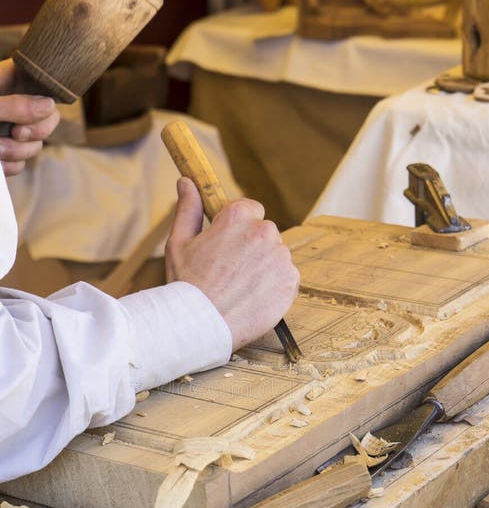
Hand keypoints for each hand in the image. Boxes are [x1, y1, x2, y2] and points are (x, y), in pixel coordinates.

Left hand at [0, 58, 59, 175]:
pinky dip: (8, 166)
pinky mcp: (3, 154)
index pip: (44, 83)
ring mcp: (8, 130)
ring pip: (34, 146)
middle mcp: (12, 105)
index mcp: (8, 81)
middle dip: (36, 132)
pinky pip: (19, 165)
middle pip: (48, 118)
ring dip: (16, 152)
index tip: (41, 108)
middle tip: (15, 133)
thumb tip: (49, 106)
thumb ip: (15, 105)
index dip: (48, 99)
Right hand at [166, 177, 299, 349]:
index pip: (252, 209)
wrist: (202, 325)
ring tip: (239, 289)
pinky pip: (286, 278)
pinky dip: (274, 288)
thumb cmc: (186, 286)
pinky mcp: (291, 281)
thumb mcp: (179, 242)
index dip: (240, 228)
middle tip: (230, 273)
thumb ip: (188, 209)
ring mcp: (281, 256)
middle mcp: (264, 231)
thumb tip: (187, 182)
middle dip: (252, 249)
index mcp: (238, 216)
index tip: (229, 246)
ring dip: (264, 269)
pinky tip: (252, 299)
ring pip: (276, 257)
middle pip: (265, 234)